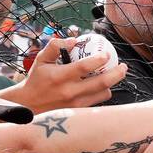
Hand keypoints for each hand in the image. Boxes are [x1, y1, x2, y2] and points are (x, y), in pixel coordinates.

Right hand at [3, 37, 127, 112]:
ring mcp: (76, 104)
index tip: (106, 53)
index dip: (99, 59)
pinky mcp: (79, 112)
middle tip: (123, 66)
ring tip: (111, 75)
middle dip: (117, 73)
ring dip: (110, 84)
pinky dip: (102, 93)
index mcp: (60, 76)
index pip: (84, 66)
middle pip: (102, 83)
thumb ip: (55, 46)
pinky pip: (98, 101)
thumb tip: (74, 40)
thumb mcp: (41, 59)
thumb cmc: (37, 79)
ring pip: (103, 94)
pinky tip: (101, 86)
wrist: (28, 105)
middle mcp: (70, 91)